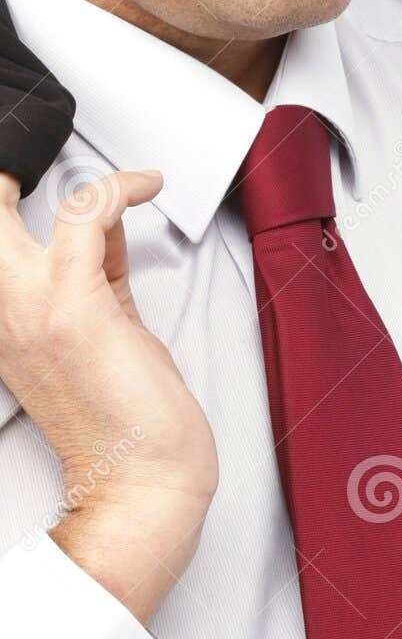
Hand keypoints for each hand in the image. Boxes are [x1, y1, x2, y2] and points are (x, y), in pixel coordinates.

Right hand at [0, 168, 219, 621]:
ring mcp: (28, 306)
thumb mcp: (98, 327)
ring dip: (58, 179)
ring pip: (1, 206)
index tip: (26, 169)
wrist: (143, 481)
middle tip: (39, 157)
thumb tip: (101, 219)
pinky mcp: (75, 303)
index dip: (1, 202)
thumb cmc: (126, 419)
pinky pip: (88, 212)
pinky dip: (121, 187)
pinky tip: (148, 183)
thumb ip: (94, 271)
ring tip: (114, 179)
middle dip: (0, 178)